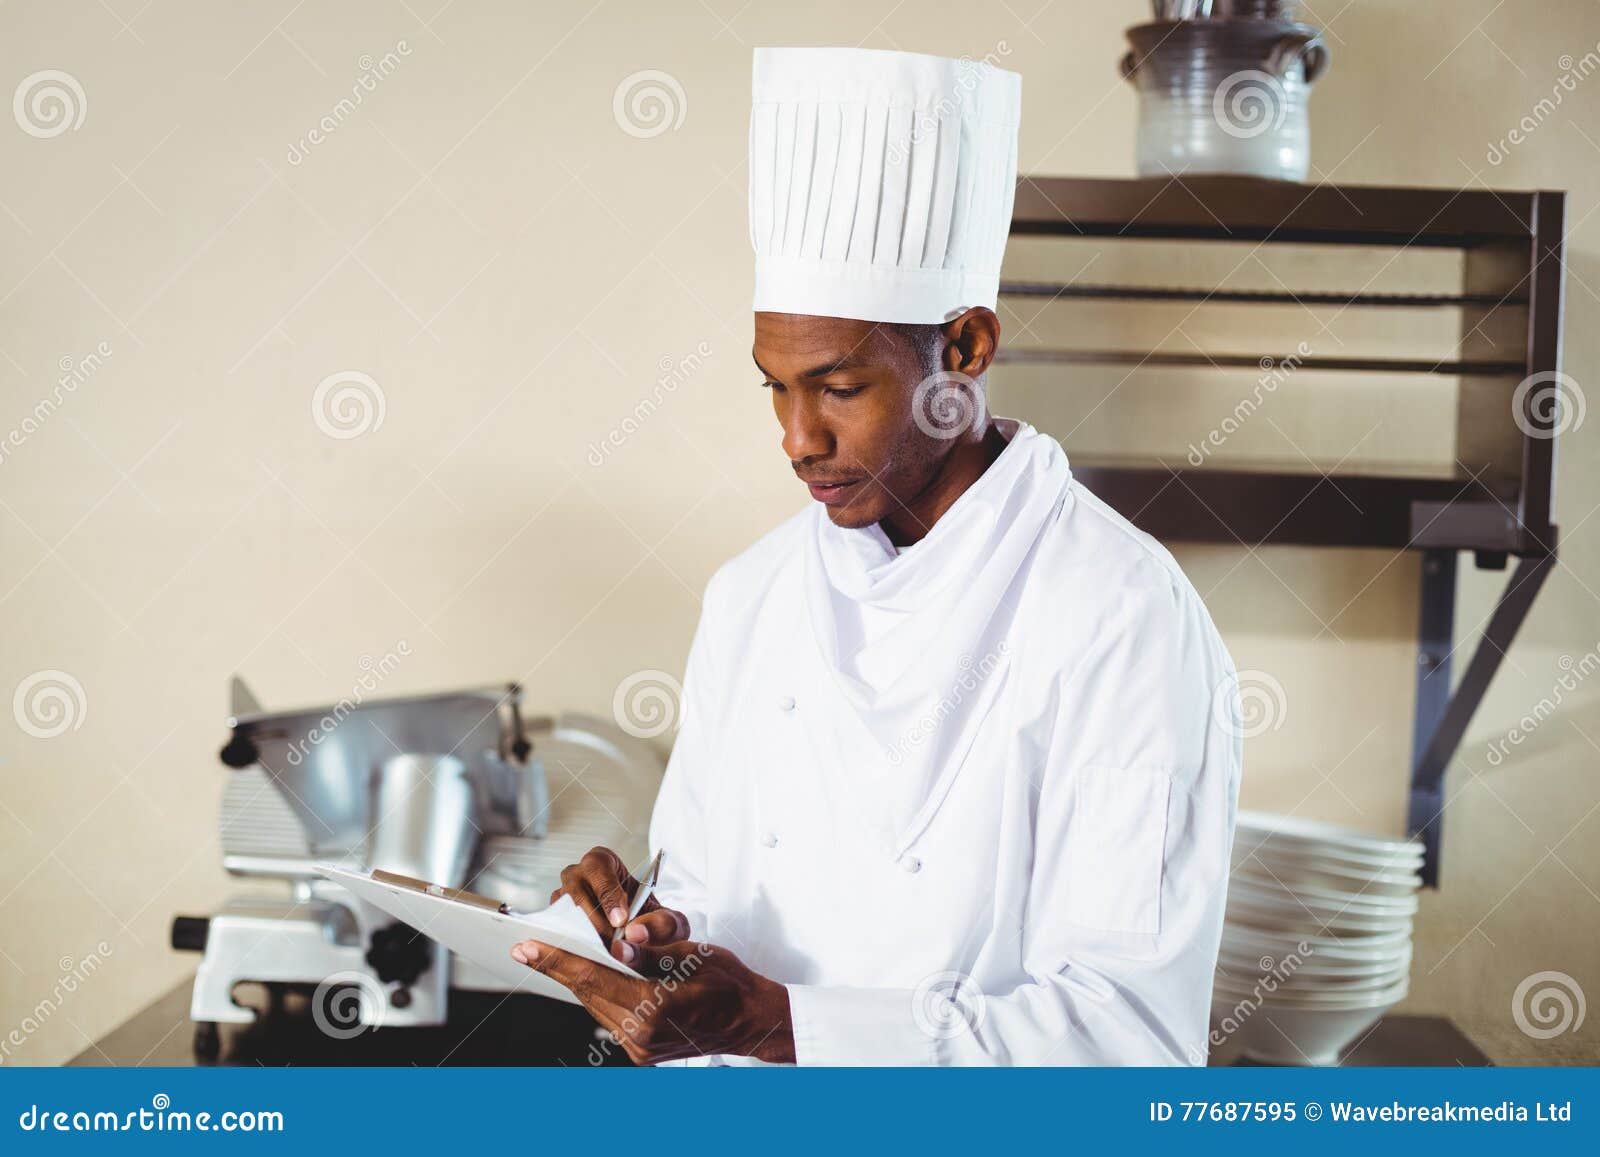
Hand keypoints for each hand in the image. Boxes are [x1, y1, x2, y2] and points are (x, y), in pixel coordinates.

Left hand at [509, 936, 795, 1064]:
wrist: (751, 1022)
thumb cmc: (729, 983)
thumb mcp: (693, 956)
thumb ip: (652, 952)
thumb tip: (619, 942)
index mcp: (655, 1008)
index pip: (594, 978)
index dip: (557, 960)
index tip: (527, 948)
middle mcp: (642, 1034)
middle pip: (587, 994)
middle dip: (556, 969)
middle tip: (524, 949)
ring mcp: (640, 1047)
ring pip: (594, 1005)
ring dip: (573, 981)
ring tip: (548, 958)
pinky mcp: (642, 1051)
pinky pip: (608, 1016)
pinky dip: (595, 994)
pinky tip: (584, 977)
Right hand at [548, 846, 689, 964]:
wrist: (640, 939)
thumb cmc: (651, 921)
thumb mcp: (669, 921)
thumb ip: (663, 924)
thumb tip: (636, 933)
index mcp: (602, 862)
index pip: (599, 870)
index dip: (609, 895)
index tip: (621, 920)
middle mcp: (577, 876)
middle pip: (577, 895)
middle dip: (597, 923)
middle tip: (614, 945)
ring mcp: (561, 900)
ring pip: (564, 917)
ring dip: (584, 938)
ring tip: (604, 956)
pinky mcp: (554, 924)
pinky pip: (555, 934)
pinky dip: (572, 949)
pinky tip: (590, 963)